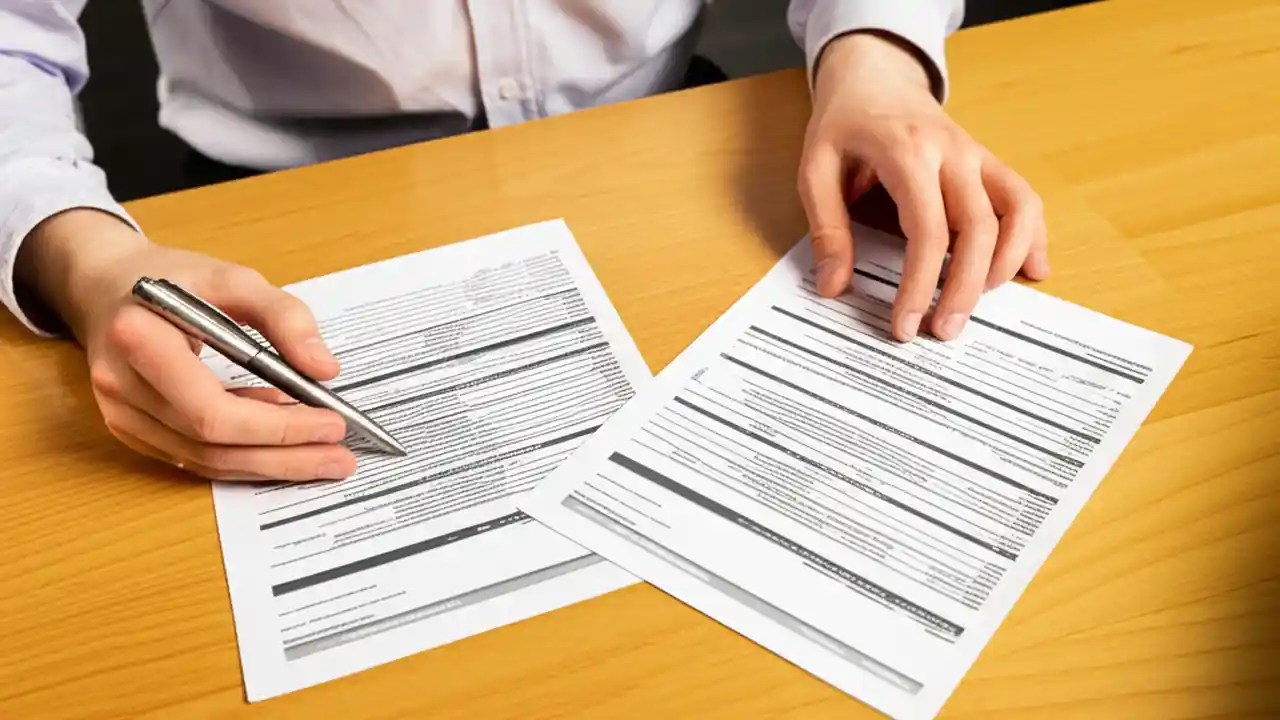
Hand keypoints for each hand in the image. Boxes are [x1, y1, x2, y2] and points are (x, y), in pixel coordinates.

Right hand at [16, 209, 356, 480]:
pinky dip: (243, 455)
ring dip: (269, 464)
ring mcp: (121, 413)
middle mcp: (122, 386)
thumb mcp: (234, 278)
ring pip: (204, 460)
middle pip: (211, 444)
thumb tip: (324, 369)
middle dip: (284, 455)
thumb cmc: (172, 277)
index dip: (277, 428)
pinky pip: (193, 456)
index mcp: (140, 339)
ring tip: (322, 457)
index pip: (212, 411)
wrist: (107, 284)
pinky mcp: (131, 427)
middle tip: (339, 456)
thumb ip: (284, 317)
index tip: (331, 423)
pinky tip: (280, 442)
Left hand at [798, 32, 1048, 341]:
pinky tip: (1030, 271)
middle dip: (965, 289)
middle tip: (944, 331)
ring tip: (982, 303)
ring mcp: (977, 156)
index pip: (927, 231)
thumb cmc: (845, 124)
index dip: (920, 285)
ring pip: (1018, 209)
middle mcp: (953, 154)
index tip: (906, 325)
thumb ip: (827, 228)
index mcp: (908, 153)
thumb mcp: (815, 168)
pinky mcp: (988, 163)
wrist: (874, 77)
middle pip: (979, 229)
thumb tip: (833, 286)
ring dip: (1008, 263)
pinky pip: (1023, 199)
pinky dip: (1032, 236)